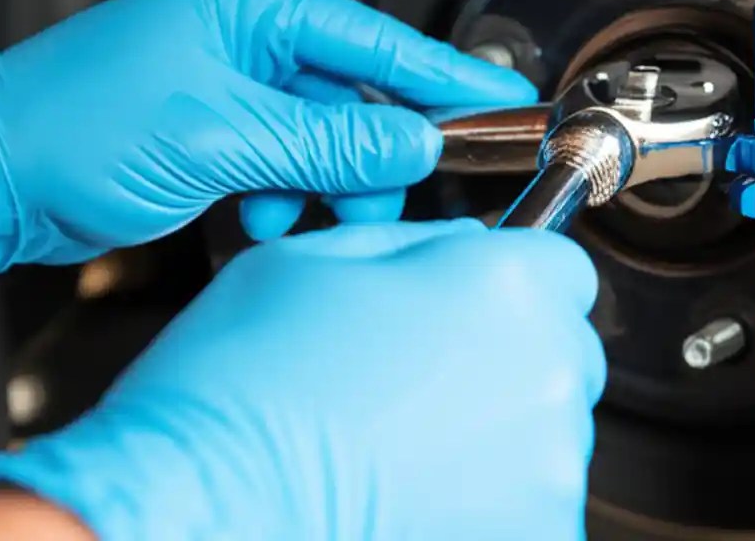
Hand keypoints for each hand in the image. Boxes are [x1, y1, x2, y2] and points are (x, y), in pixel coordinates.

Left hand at [0, 0, 532, 282]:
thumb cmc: (70, 130)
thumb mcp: (220, 136)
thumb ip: (329, 141)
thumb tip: (414, 140)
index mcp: (247, 3)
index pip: (372, 37)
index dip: (442, 73)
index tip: (502, 97)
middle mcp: (247, 36)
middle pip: (356, 94)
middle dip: (372, 153)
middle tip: (384, 194)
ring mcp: (235, 83)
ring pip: (328, 137)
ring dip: (327, 184)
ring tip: (299, 216)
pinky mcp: (223, 129)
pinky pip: (293, 162)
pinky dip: (291, 196)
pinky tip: (263, 219)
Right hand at [0, 221, 605, 540]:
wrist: (194, 511)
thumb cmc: (234, 393)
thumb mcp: (310, 262)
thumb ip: (416, 243)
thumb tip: (467, 246)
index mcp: (507, 288)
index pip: (561, 270)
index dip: (508, 287)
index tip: (470, 311)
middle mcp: (548, 376)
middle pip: (558, 352)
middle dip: (502, 359)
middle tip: (416, 384)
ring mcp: (547, 471)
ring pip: (543, 435)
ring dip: (492, 436)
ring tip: (397, 447)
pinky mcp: (536, 539)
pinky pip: (529, 506)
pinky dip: (485, 504)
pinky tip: (407, 497)